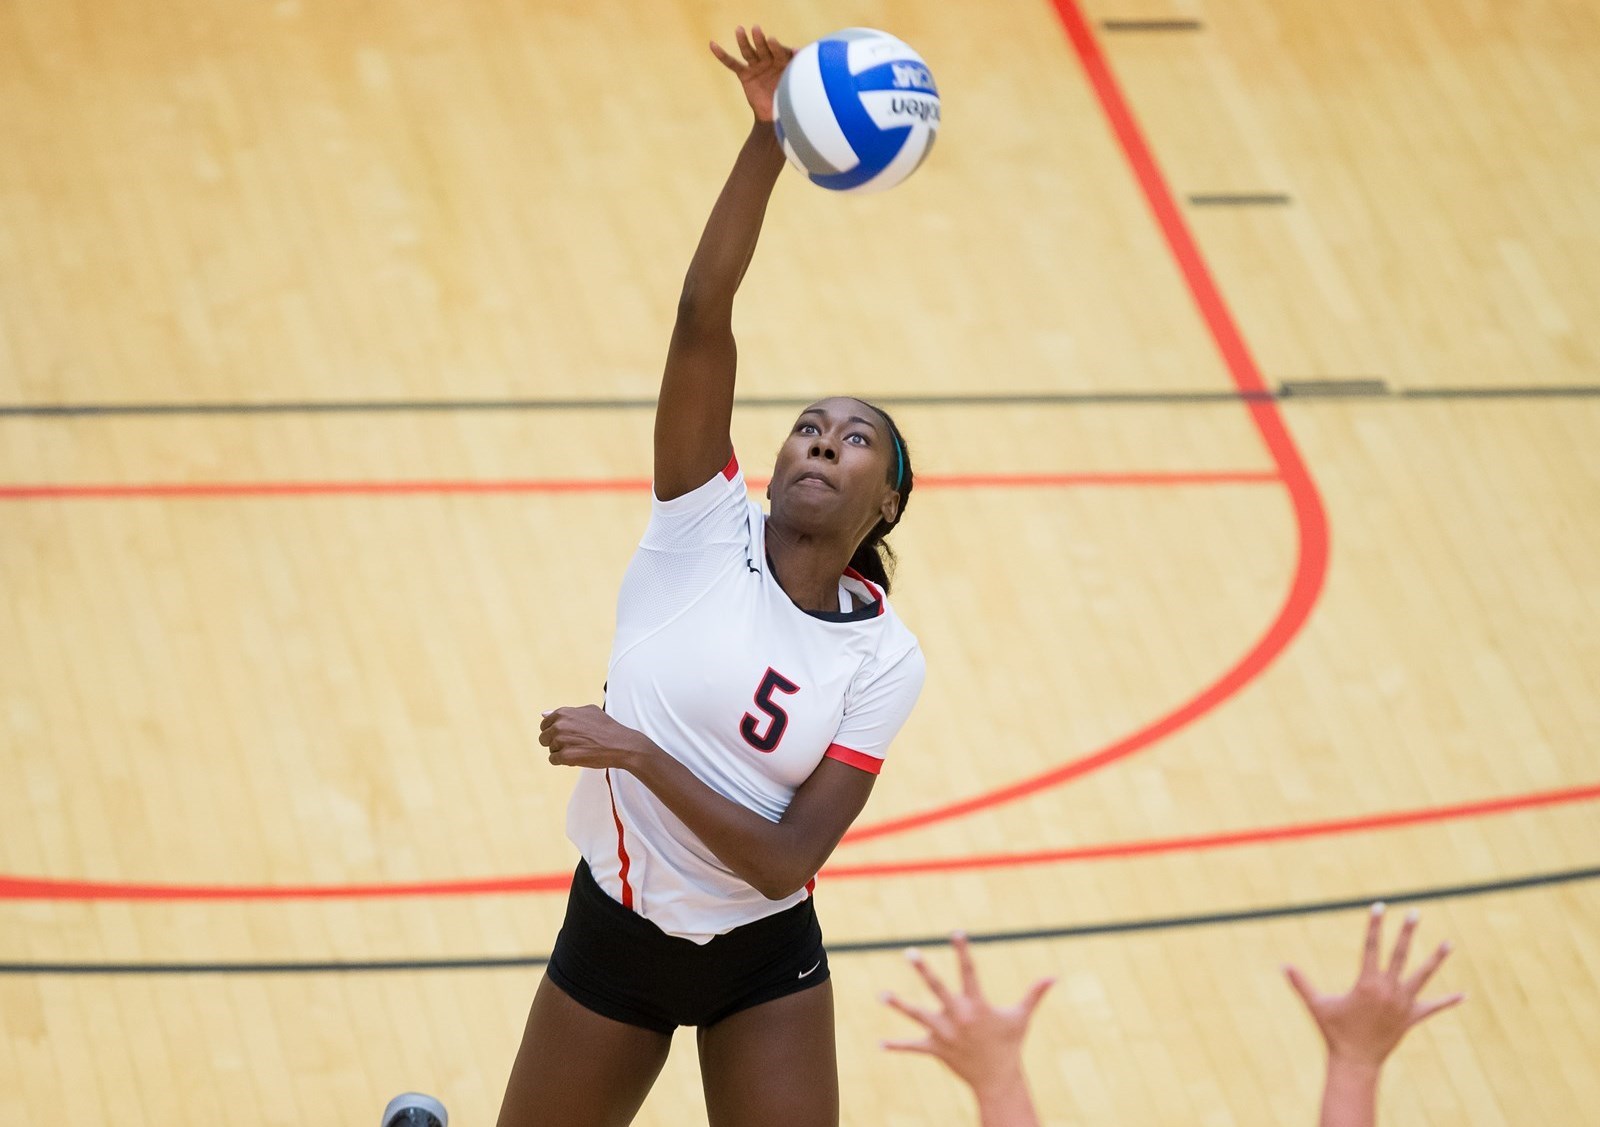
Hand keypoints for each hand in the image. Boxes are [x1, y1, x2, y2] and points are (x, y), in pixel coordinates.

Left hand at [539, 705, 650, 771]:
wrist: (620, 744)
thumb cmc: (606, 728)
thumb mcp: (588, 711)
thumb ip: (566, 713)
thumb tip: (544, 714)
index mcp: (563, 713)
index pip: (545, 724)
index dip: (554, 732)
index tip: (566, 735)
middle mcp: (560, 725)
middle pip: (544, 738)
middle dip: (556, 743)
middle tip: (574, 744)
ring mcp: (561, 740)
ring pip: (550, 750)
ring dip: (562, 752)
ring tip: (579, 749)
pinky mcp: (565, 756)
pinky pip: (554, 760)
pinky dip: (563, 761)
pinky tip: (577, 757)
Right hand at [710, 25, 793, 123]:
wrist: (775, 116)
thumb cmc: (789, 99)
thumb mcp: (794, 85)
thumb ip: (796, 68)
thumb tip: (799, 51)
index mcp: (783, 62)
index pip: (779, 52)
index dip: (776, 47)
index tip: (772, 41)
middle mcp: (769, 61)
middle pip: (763, 49)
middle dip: (760, 40)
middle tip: (757, 30)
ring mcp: (756, 67)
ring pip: (749, 52)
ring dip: (744, 41)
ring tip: (739, 30)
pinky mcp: (745, 75)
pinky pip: (732, 64)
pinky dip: (722, 55)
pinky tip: (713, 45)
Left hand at [881, 933, 1054, 1100]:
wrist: (998, 1079)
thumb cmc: (1010, 1044)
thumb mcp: (1021, 1017)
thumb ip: (1034, 994)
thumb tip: (1055, 976)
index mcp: (977, 1006)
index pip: (969, 972)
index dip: (963, 951)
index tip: (956, 932)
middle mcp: (958, 1017)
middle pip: (937, 989)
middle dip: (923, 970)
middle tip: (910, 953)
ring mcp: (945, 1034)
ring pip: (918, 1016)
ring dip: (899, 1005)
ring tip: (882, 995)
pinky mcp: (936, 1049)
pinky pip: (913, 1047)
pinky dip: (897, 1046)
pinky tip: (880, 1044)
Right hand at [1285, 903, 1465, 1067]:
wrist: (1356, 1061)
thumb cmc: (1334, 1031)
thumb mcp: (1316, 1005)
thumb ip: (1300, 983)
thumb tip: (1282, 965)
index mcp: (1367, 983)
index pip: (1371, 946)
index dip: (1374, 925)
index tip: (1378, 906)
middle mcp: (1388, 990)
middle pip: (1400, 955)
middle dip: (1407, 932)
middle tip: (1415, 912)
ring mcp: (1403, 1004)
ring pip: (1423, 976)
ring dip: (1436, 959)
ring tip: (1449, 942)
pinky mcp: (1412, 1018)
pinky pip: (1432, 1007)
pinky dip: (1448, 1001)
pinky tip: (1463, 995)